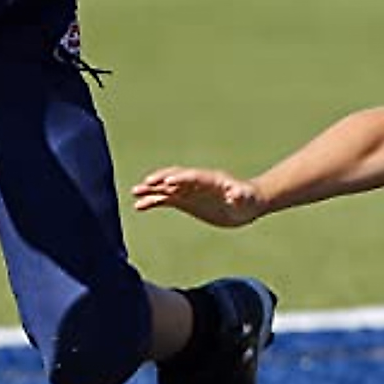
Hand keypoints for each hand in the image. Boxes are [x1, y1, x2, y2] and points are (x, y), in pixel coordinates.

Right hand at [132, 167, 259, 227]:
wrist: (245, 204)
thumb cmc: (248, 199)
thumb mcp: (246, 198)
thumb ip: (240, 195)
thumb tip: (236, 194)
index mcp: (212, 179)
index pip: (194, 177)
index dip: (181, 178)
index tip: (167, 181)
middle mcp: (197, 182)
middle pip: (177, 178)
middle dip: (161, 180)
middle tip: (144, 185)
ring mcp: (190, 191)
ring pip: (168, 188)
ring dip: (152, 190)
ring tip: (135, 193)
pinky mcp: (186, 200)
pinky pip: (167, 199)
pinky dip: (154, 201)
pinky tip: (140, 206)